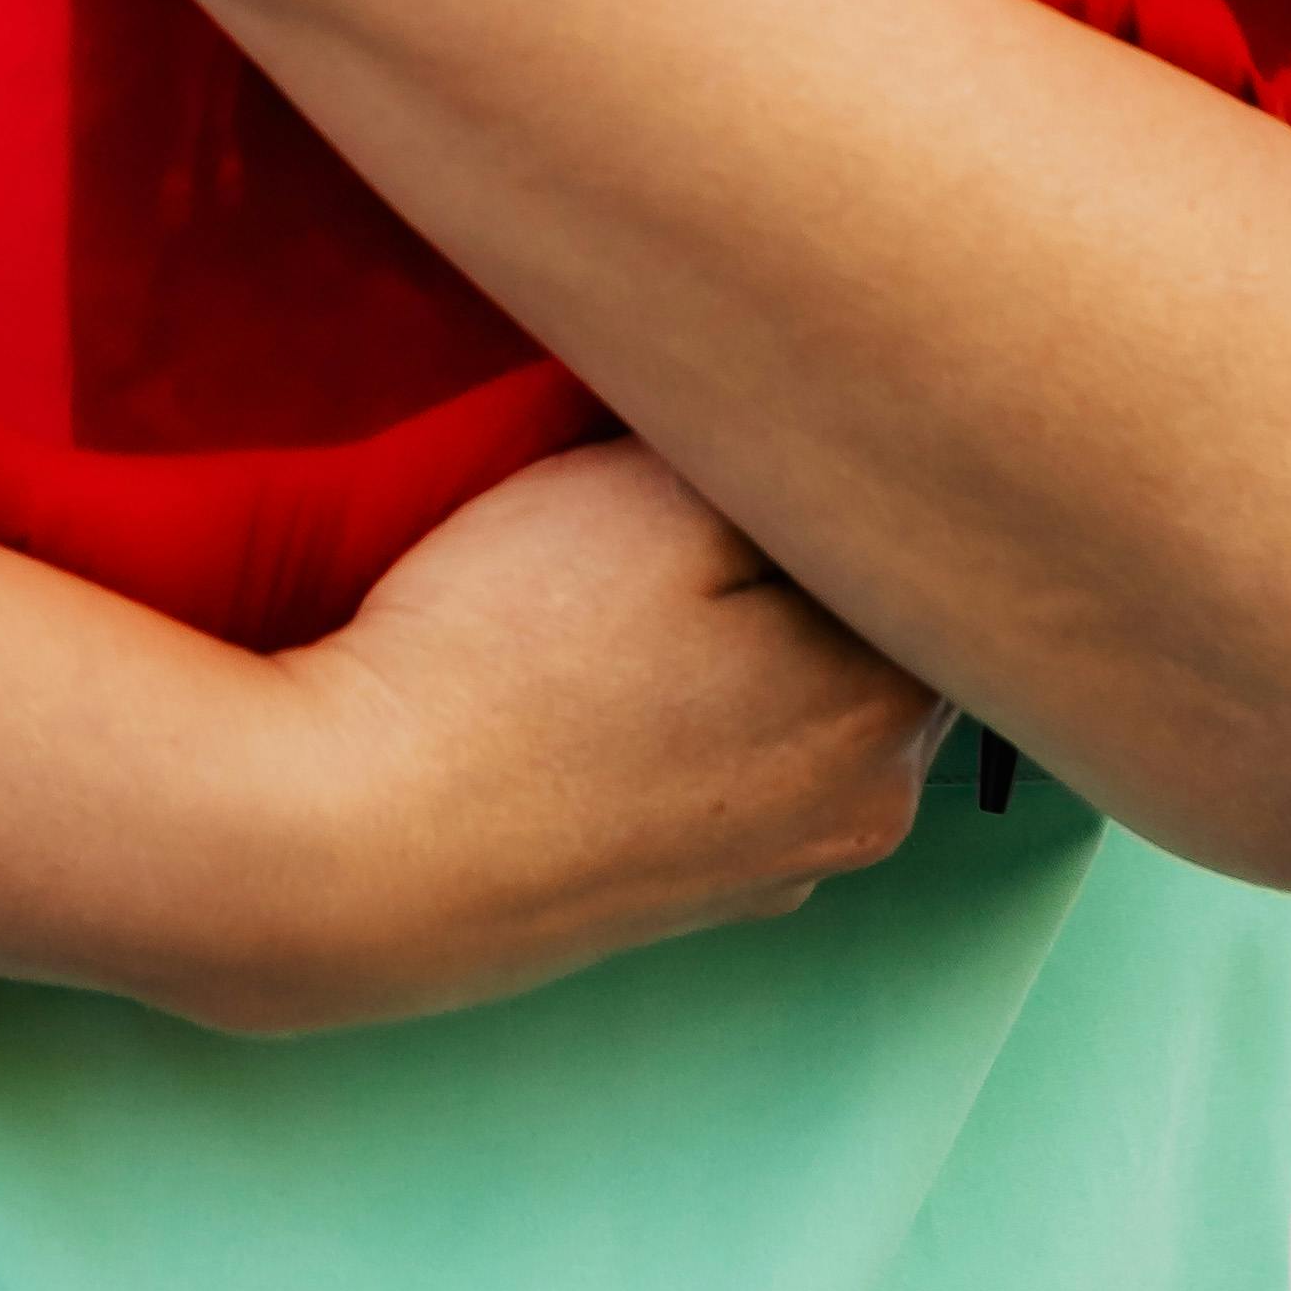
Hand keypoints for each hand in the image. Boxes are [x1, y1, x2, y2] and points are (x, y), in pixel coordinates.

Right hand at [161, 440, 955, 1036]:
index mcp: (887, 710)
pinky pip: (729, 758)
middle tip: (718, 457)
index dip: (876, 459)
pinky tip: (603, 663)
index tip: (810, 398)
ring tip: (642, 562)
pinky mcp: (676, 892)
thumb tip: (863, 419)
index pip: (944, 553)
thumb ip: (791, 455)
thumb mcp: (654, 490)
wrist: (346, 850)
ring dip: (751, 619)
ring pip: (802, 688)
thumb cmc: (500, 658)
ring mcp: (768, 865)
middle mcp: (860, 807)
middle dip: (818, 541)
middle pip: (881, 626)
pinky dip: (692, 701)